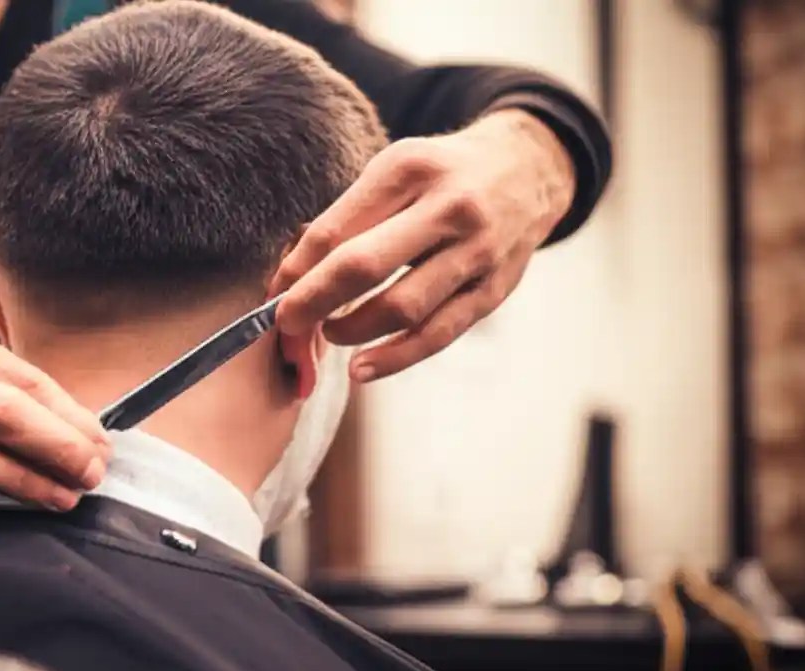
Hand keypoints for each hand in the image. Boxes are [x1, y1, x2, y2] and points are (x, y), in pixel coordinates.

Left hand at [270, 109, 575, 380]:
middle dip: (313, 303)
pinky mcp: (494, 289)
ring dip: (353, 330)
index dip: (297, 270)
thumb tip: (288, 280)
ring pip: (402, 307)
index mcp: (409, 169)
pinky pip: (439, 334)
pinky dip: (396, 357)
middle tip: (286, 324)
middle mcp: (448, 208)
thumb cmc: (441, 174)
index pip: (337, 229)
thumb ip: (345, 220)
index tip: (274, 296)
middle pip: (364, 265)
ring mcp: (477, 251)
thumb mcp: (394, 171)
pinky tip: (363, 368)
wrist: (530, 168)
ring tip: (329, 332)